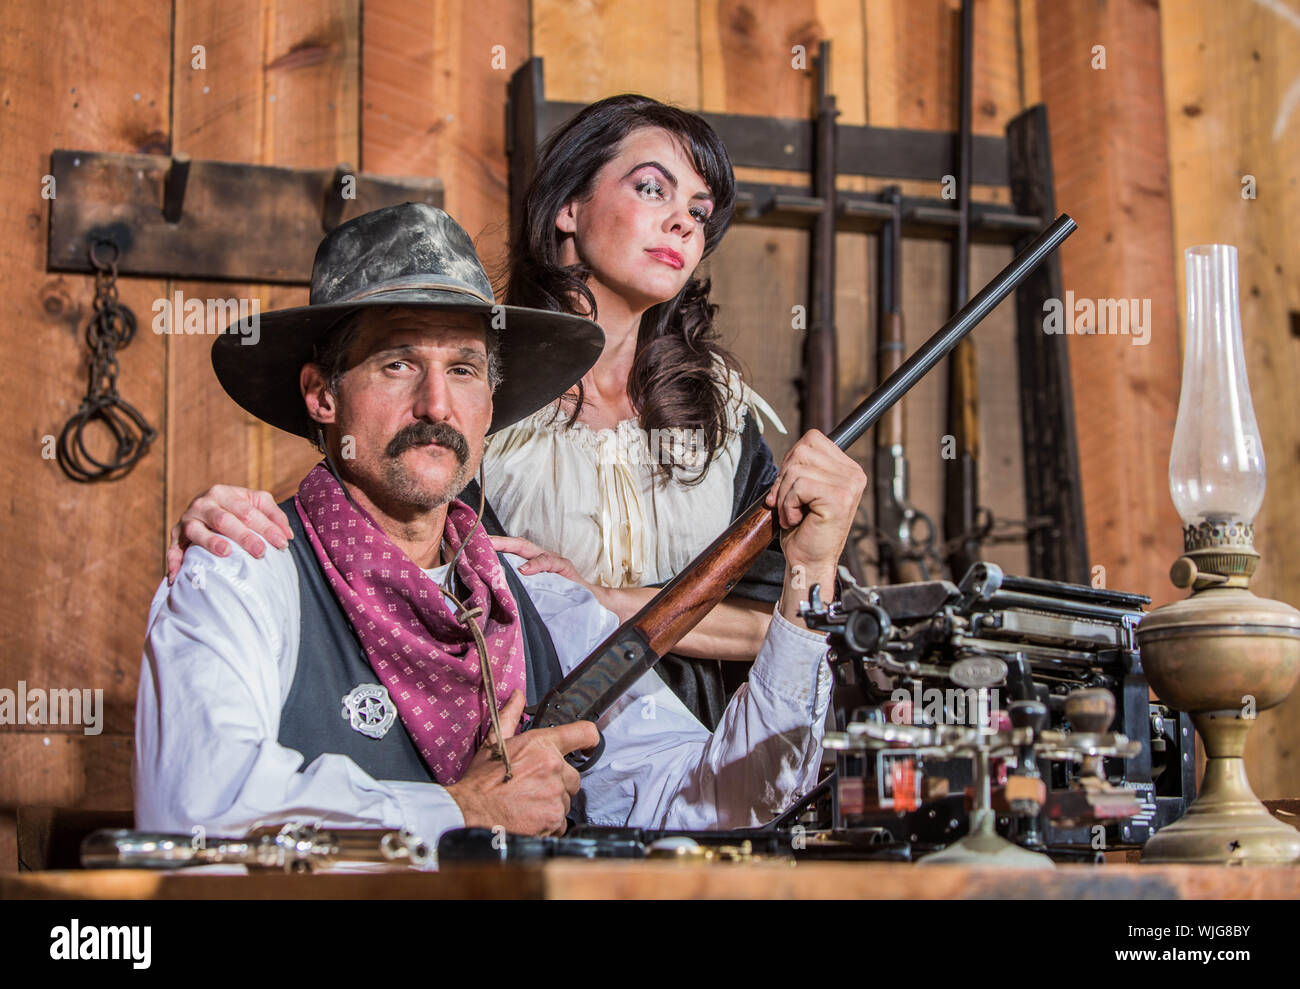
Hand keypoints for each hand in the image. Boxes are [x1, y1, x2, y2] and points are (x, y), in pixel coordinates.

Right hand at [166, 485, 292, 583]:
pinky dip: (174, 562)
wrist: (206, 507)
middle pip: (224, 520)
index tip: (282, 543)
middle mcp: (202, 504)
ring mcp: (187, 520)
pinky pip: (173, 550)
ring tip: (226, 552)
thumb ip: (274, 515)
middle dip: (244, 536)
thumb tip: (287, 535)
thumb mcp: (257, 502)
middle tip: (261, 552)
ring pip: (197, 531)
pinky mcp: (175, 537)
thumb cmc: (237, 507)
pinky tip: (178, 576)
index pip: (248, 511)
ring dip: (210, 542)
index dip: (267, 527)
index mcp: (223, 493)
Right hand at [445, 691, 598, 836]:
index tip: (589, 746)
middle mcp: (553, 766)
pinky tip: (530, 820)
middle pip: (574, 777)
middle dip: (558, 784)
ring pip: (566, 801)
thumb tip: (517, 696)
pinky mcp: (553, 819)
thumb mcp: (494, 742)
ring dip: (552, 805)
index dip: (589, 739)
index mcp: (541, 744)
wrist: (470, 813)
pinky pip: (561, 823)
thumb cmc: (481, 781)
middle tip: (534, 789)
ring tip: (528, 806)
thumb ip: (510, 716)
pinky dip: (549, 825)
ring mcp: (555, 793)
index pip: (583, 733)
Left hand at [490, 534, 629, 617]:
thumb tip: (492, 595)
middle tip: (478, 540)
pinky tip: (523, 569)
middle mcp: (540, 558)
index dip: (492, 547)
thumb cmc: (560, 602)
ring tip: (492, 547)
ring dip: (509, 547)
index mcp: (531, 564)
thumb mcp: (535, 596)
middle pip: (515, 545)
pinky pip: (548, 562)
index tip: (471, 546)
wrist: (591, 605)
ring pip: (528, 549)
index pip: (509, 551)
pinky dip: (535, 565)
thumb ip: (519, 591)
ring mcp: (552, 561)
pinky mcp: (564, 567)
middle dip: (496, 541)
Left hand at [764, 429, 865, 602]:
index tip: (787, 486)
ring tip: (792, 513)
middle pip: (802, 450)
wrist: (810, 561)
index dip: (791, 460)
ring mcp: (849, 485)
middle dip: (784, 478)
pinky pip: (799, 486)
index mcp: (848, 469)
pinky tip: (796, 519)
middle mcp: (853, 474)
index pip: (812, 438)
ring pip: (797, 469)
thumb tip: (790, 452)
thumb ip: (803, 466)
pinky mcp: (838, 498)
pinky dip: (788, 505)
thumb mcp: (804, 490)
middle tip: (787, 503)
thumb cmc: (805, 530)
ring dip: (784, 495)